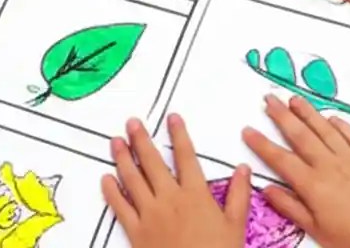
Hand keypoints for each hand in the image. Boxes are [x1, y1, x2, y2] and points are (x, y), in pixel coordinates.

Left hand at [103, 115, 250, 247]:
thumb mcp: (236, 226)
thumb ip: (238, 195)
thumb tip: (243, 168)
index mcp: (195, 194)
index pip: (185, 156)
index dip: (178, 134)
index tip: (172, 117)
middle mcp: (170, 199)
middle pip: (152, 162)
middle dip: (141, 139)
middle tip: (132, 122)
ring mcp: (149, 214)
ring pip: (132, 179)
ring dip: (123, 158)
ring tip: (115, 141)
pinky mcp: (135, 231)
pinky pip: (120, 206)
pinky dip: (111, 191)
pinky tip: (106, 178)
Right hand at [244, 95, 349, 247]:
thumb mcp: (317, 231)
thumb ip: (290, 207)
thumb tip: (266, 189)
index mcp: (313, 185)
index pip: (280, 159)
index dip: (262, 143)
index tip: (248, 129)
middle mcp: (330, 166)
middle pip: (301, 135)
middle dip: (282, 115)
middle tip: (269, 100)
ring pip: (326, 129)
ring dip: (308, 112)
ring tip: (294, 99)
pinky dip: (341, 125)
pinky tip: (332, 118)